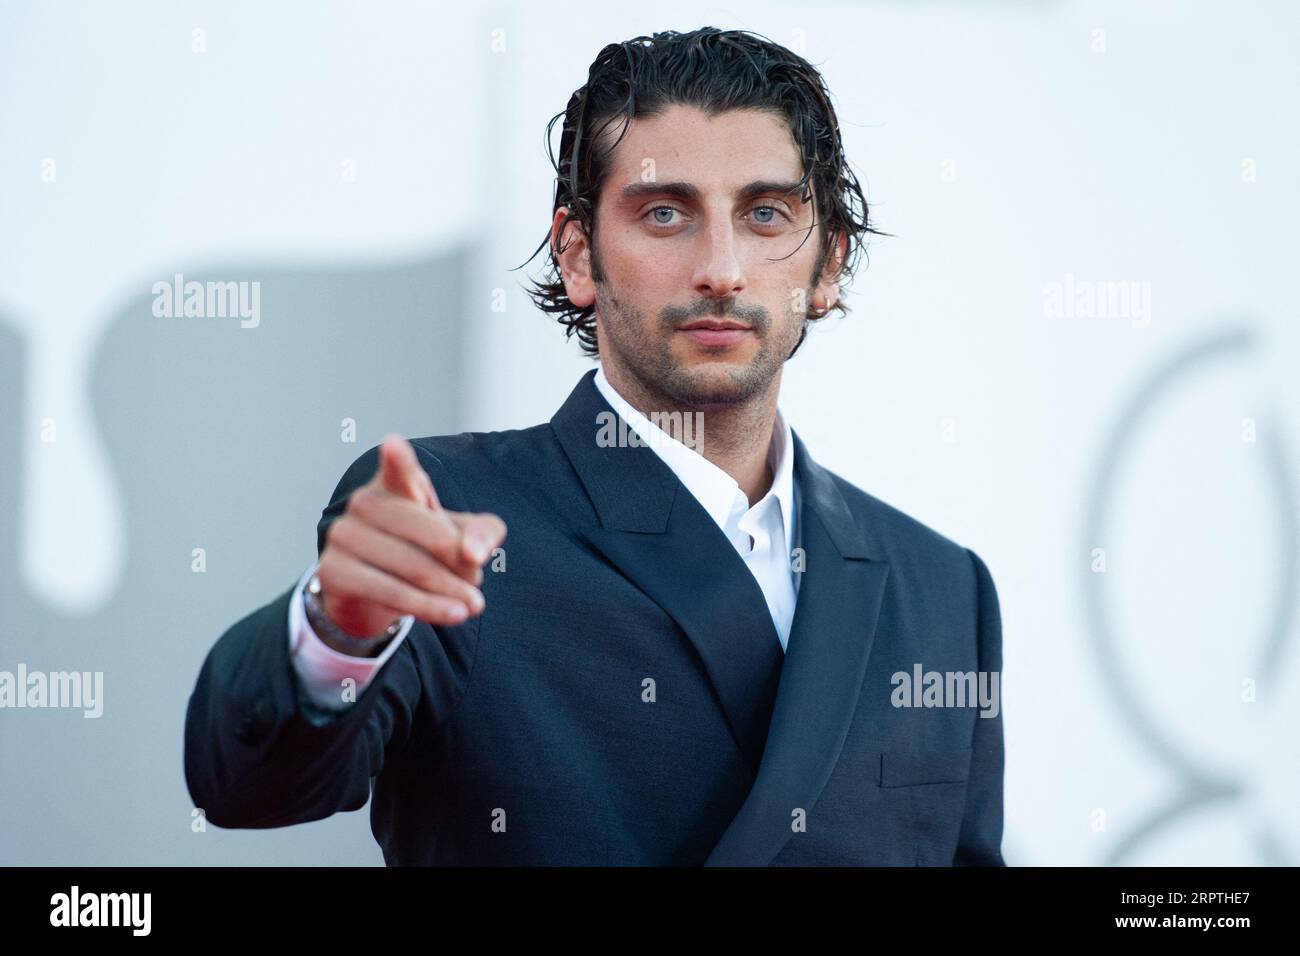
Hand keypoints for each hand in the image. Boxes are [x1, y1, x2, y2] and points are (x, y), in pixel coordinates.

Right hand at [316, 433, 506, 636]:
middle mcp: (364, 502)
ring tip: (474, 605)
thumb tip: (474, 554)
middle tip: (479, 583)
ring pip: (411, 566)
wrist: (371, 587)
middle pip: (427, 532)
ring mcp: (344, 535)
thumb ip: (481, 534)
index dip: (398, 459)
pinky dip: (428, 607)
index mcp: (396, 482)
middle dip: (459, 562)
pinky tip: (453, 615)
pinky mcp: (333, 571)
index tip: (393, 445)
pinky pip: (390, 592)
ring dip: (449, 590)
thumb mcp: (461, 535)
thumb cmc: (422, 547)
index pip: (399, 469)